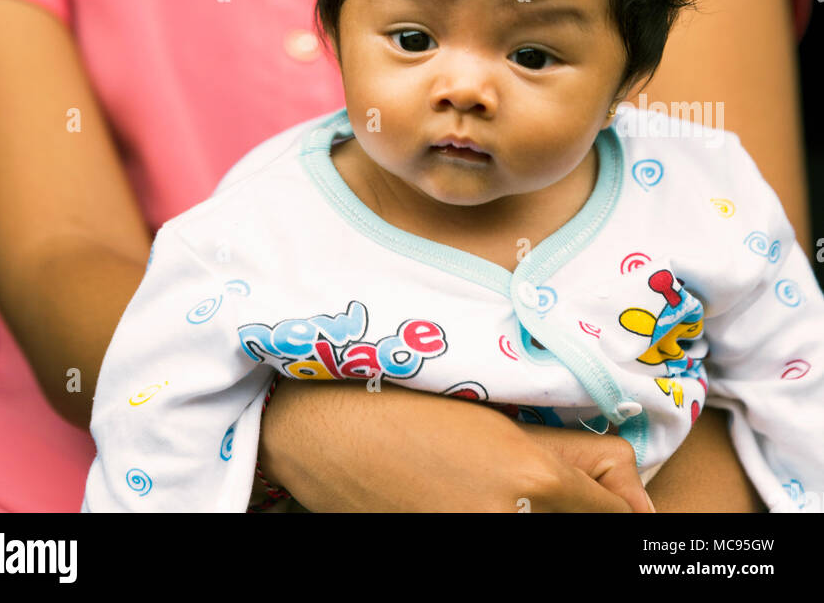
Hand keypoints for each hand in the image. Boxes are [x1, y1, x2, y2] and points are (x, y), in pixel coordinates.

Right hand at [258, 379, 655, 512]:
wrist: (329, 434)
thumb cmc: (409, 408)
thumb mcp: (498, 418)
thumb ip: (570, 454)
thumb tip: (627, 488)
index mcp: (532, 476)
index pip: (618, 513)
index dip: (624, 504)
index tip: (620, 497)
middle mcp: (512, 521)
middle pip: (584, 527)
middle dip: (581, 509)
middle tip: (538, 481)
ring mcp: (477, 542)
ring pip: (543, 535)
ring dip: (534, 514)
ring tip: (489, 487)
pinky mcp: (444, 549)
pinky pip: (498, 542)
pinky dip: (495, 520)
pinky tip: (463, 501)